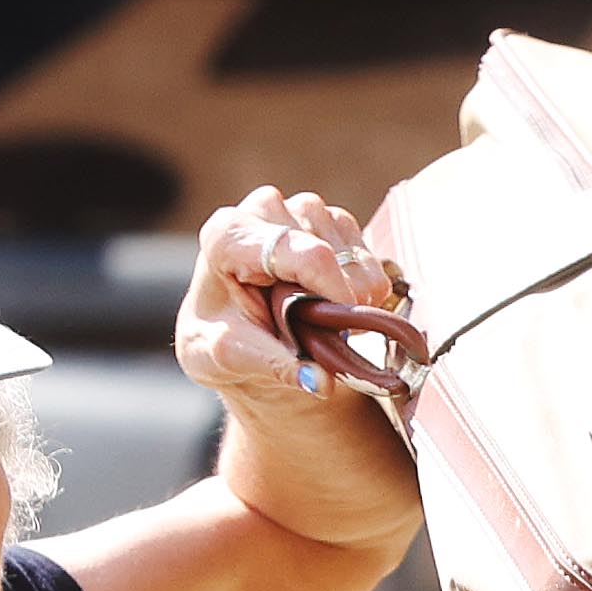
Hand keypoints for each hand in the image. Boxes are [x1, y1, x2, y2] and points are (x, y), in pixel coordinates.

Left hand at [176, 187, 398, 419]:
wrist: (236, 329)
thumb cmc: (222, 339)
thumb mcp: (227, 360)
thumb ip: (270, 365)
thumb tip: (322, 381)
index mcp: (228, 234)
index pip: (298, 252)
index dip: (331, 289)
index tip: (345, 326)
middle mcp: (266, 208)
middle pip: (330, 253)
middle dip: (338, 303)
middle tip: (321, 336)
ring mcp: (302, 209)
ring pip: (355, 256)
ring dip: (352, 299)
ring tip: (323, 323)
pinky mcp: (332, 219)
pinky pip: (369, 258)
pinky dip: (363, 291)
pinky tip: (335, 307)